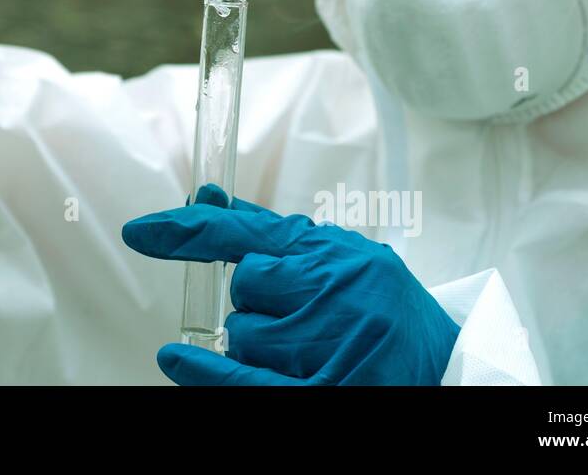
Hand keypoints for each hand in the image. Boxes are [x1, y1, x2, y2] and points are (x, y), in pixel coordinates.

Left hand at [122, 185, 458, 384]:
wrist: (448, 369)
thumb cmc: (384, 309)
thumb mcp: (339, 256)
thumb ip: (272, 232)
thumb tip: (208, 196)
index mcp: (336, 252)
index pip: (249, 231)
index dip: (187, 231)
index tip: (139, 231)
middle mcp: (336, 291)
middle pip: (244, 292)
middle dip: (259, 306)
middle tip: (305, 319)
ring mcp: (330, 344)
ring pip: (243, 336)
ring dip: (259, 346)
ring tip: (311, 350)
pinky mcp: (325, 391)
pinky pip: (244, 382)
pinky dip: (206, 374)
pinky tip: (177, 362)